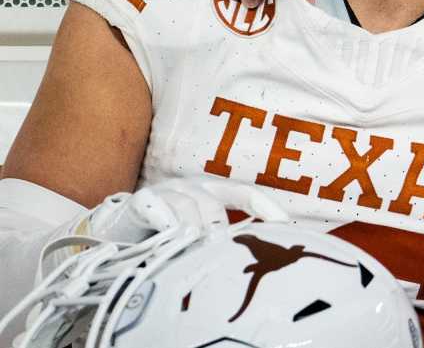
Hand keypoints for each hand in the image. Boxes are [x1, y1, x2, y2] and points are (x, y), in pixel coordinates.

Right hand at [80, 177, 288, 243]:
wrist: (109, 233)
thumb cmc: (160, 238)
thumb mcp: (194, 241)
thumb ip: (217, 245)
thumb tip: (251, 266)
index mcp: (209, 194)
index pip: (244, 194)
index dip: (266, 207)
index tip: (285, 227)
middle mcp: (190, 188)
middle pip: (215, 207)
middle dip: (221, 234)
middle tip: (223, 258)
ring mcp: (164, 192)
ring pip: (187, 208)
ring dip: (194, 234)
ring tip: (198, 256)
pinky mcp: (138, 202)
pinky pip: (155, 209)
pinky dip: (165, 224)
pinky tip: (171, 241)